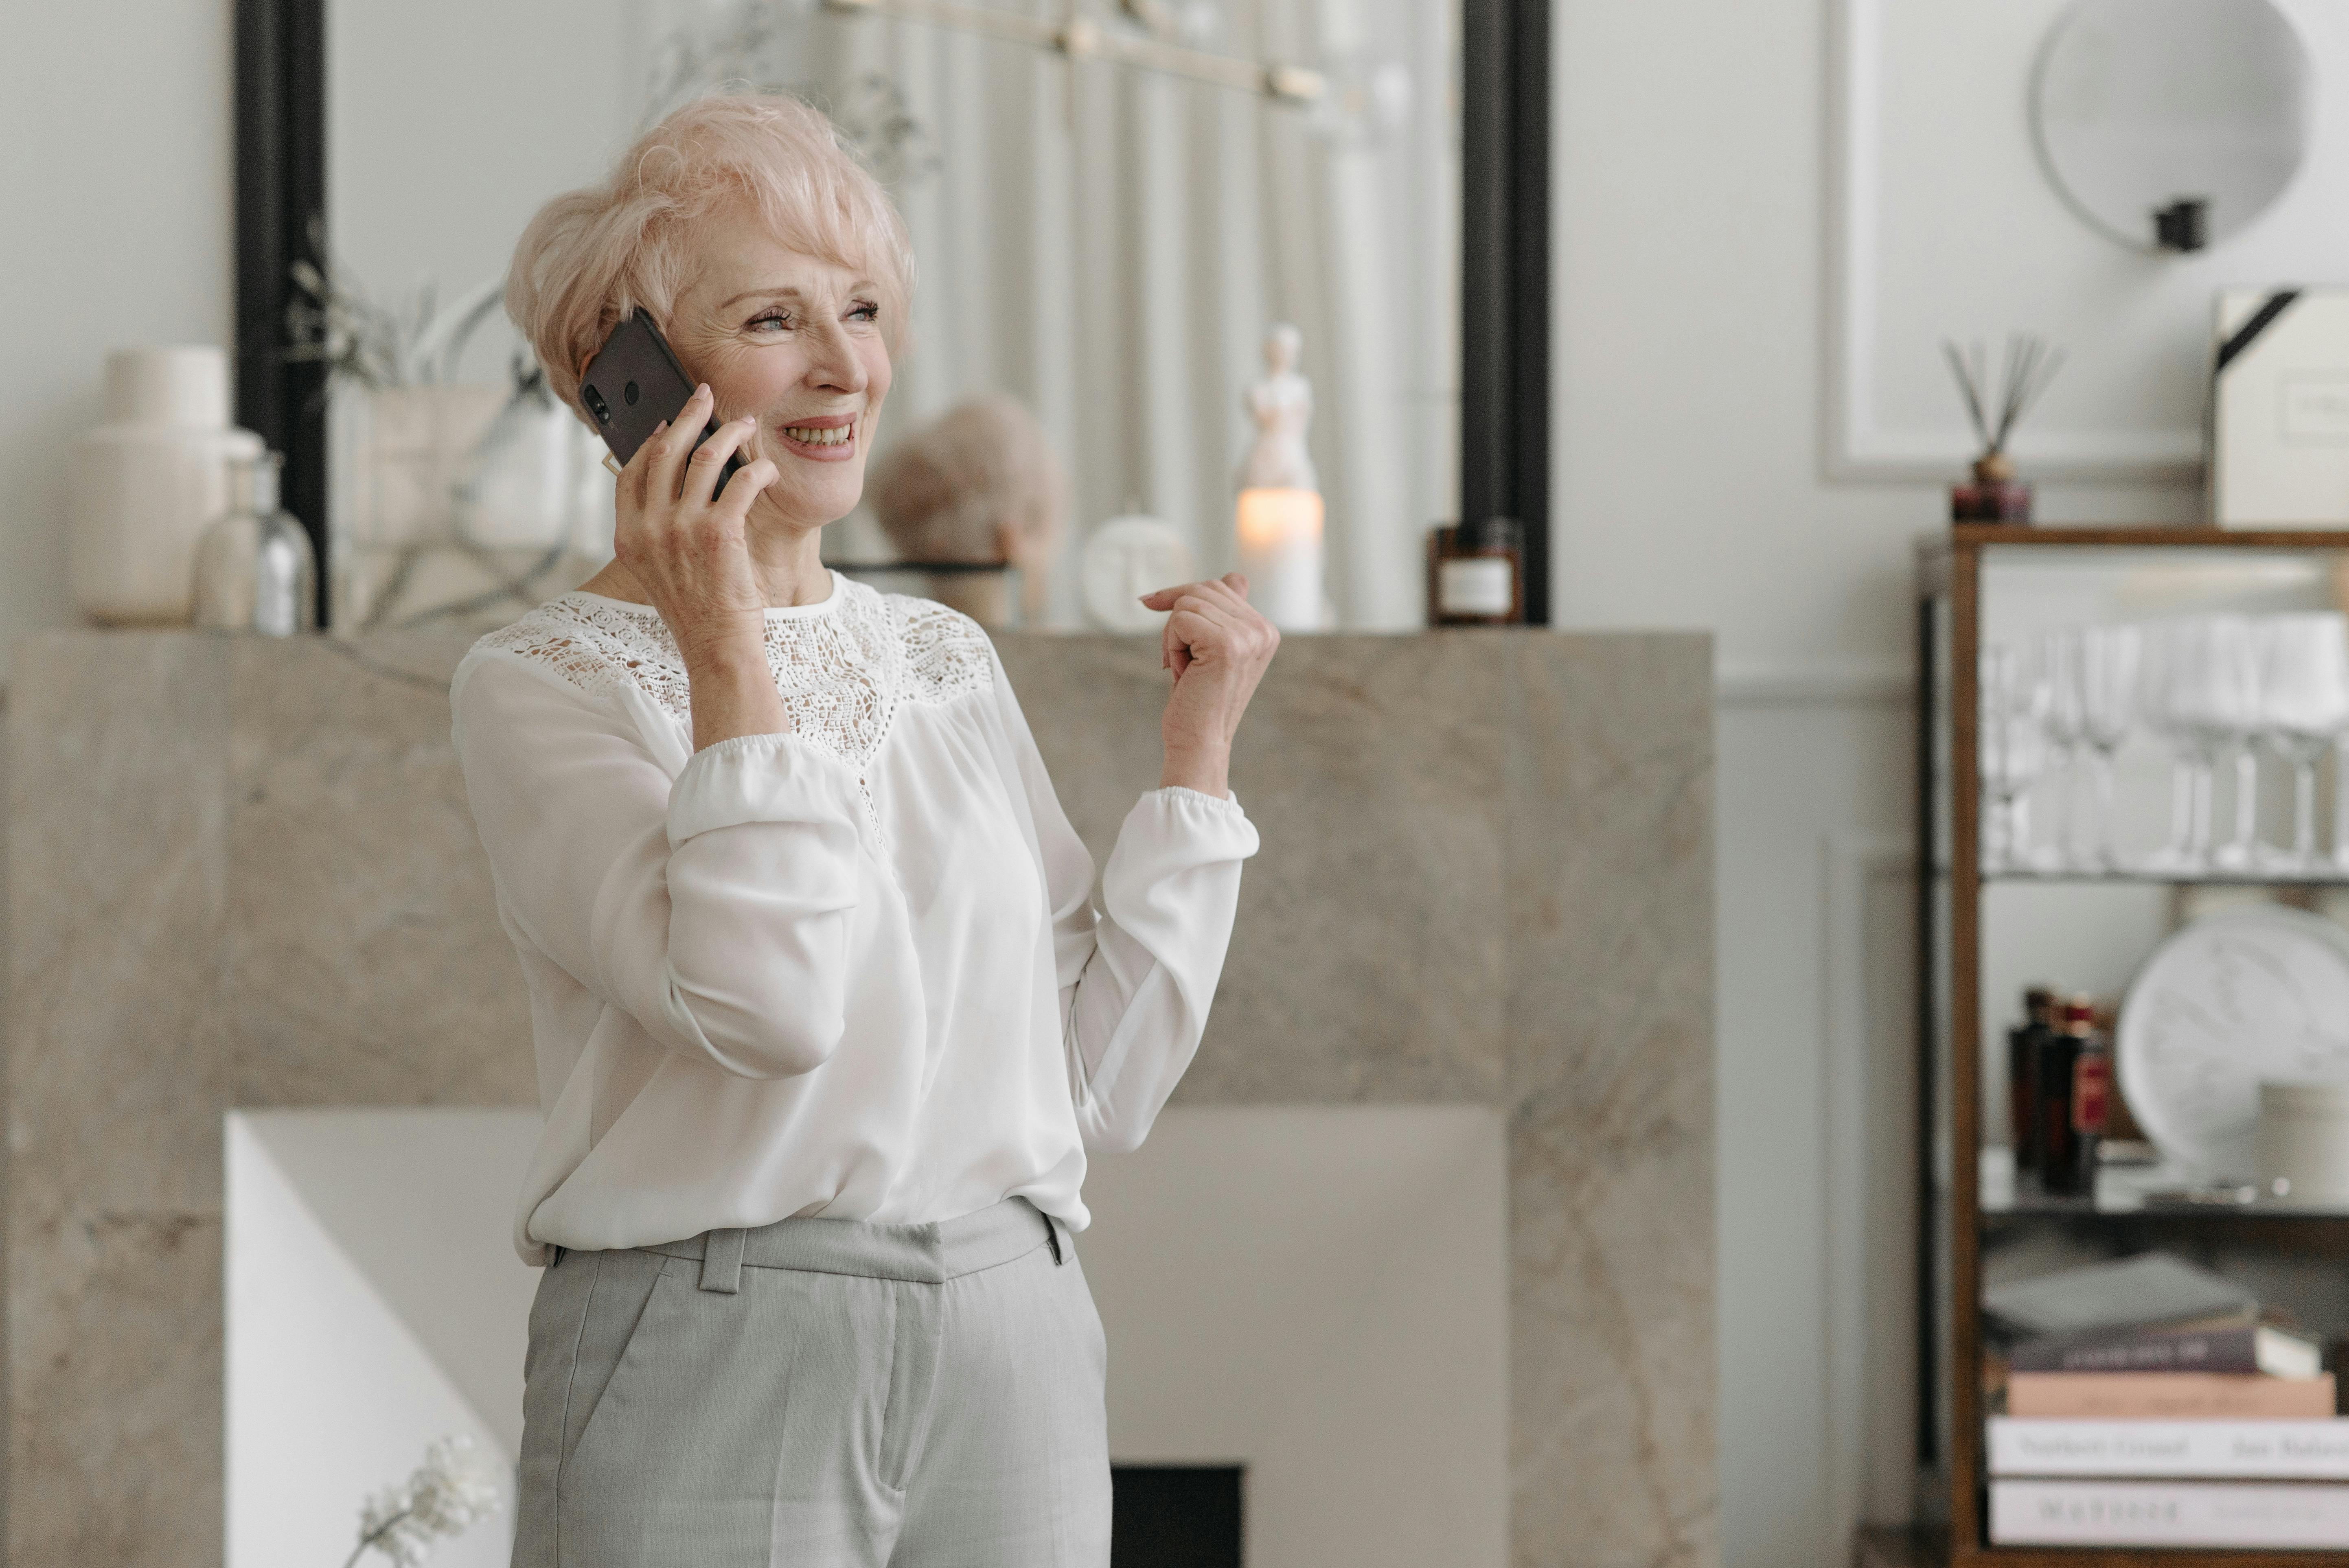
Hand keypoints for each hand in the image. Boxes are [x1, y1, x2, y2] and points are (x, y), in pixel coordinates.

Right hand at [611, 383, 778, 662]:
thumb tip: (676, 483)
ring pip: (704, 459)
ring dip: (729, 434)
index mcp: (627, 536)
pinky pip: (740, 482)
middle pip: (665, 452)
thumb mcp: (658, 570)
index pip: (630, 473)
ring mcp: (682, 528)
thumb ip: (656, 530)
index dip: (650, 441)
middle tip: (706, 397)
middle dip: (689, 416)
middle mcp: (649, 528)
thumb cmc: (696, 610)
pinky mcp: (719, 532)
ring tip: (746, 425)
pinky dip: (758, 469)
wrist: (716, 646)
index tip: (668, 423)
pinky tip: (767, 469)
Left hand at [1139, 573, 1278, 795]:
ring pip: (1187, 603)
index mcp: (1265, 631)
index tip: (1151, 603)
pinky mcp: (1227, 644)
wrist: (1199, 744)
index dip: (1183, 595)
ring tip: (1185, 670)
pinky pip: (1179, 620)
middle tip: (1178, 659)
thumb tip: (1233, 576)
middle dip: (1177, 619)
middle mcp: (1263, 630)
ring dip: (1173, 637)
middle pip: (1202, 589)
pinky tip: (1182, 673)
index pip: (1219, 586)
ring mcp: (1248, 636)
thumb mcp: (1215, 650)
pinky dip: (1170, 646)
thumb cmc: (1199, 701)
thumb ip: (1227, 613)